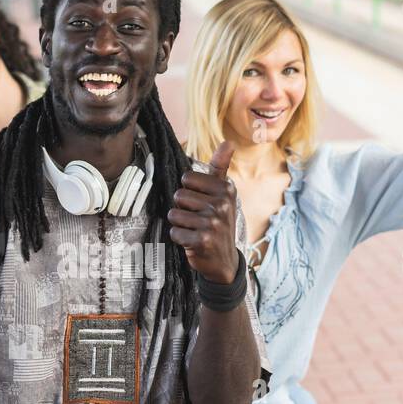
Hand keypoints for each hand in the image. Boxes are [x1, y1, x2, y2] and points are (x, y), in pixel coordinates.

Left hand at [168, 139, 239, 285]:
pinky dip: (179, 239)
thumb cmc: (218, 223)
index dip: (188, 192)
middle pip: (179, 196)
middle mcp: (222, 204)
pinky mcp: (202, 240)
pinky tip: (192, 242)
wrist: (224, 261)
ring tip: (194, 230)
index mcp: (226, 189)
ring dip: (180, 224)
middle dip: (182, 209)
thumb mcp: (223, 194)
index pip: (187, 178)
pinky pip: (174, 232)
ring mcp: (213, 223)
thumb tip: (228, 142)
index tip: (201, 203)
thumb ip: (220, 167)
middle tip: (196, 220)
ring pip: (174, 214)